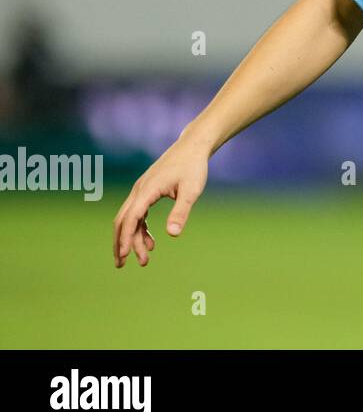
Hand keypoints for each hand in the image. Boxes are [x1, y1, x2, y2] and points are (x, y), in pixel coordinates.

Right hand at [112, 133, 209, 267]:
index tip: (125, 255)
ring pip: (129, 219)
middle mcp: (139, 190)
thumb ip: (181, 212)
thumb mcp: (191, 190)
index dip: (126, 237)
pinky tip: (151, 242)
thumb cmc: (193, 167)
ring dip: (133, 238)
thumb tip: (173, 235)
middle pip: (123, 220)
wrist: (192, 147)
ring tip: (144, 259)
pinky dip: (141, 229)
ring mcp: (141, 190)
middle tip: (122, 265)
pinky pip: (138, 214)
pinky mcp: (147, 191)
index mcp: (147, 190)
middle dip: (121, 243)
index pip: (131, 218)